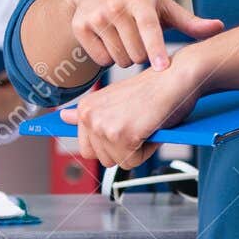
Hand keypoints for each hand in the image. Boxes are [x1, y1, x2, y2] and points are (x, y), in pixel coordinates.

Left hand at [59, 47, 207, 167]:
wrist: (174, 76)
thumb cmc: (150, 89)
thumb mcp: (114, 100)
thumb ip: (88, 113)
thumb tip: (63, 117)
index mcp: (85, 107)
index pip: (87, 149)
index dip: (108, 146)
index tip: (115, 132)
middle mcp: (89, 116)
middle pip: (102, 159)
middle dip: (123, 150)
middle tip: (137, 126)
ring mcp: (104, 126)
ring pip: (118, 161)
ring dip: (136, 150)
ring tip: (144, 125)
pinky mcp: (122, 135)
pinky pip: (133, 161)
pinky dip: (147, 150)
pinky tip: (150, 128)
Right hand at [63, 0, 223, 69]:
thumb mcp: (164, 6)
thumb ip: (190, 22)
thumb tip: (220, 27)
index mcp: (140, 0)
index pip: (149, 28)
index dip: (156, 48)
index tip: (161, 67)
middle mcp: (115, 6)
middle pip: (136, 53)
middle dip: (143, 56)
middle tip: (141, 43)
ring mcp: (95, 16)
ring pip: (118, 58)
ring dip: (126, 57)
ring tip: (126, 41)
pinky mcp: (80, 27)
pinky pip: (100, 60)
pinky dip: (107, 57)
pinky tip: (109, 42)